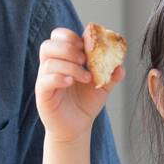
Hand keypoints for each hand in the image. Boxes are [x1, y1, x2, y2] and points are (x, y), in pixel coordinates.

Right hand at [35, 27, 124, 143]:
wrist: (77, 127)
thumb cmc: (85, 103)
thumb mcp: (102, 86)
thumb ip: (111, 74)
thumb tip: (120, 65)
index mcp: (62, 59)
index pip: (58, 36)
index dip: (71, 36)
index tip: (87, 45)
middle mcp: (50, 66)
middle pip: (48, 45)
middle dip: (68, 48)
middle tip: (84, 60)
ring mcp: (44, 79)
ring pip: (48, 62)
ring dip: (69, 65)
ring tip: (86, 77)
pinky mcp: (42, 94)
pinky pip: (45, 80)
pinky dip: (59, 78)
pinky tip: (71, 82)